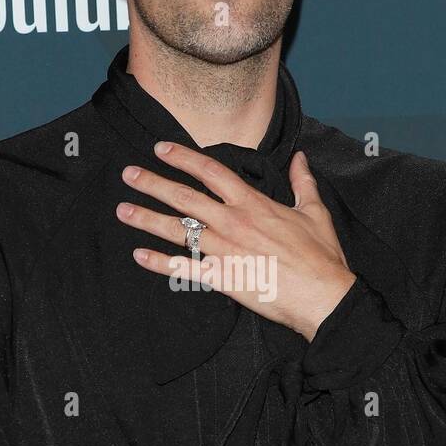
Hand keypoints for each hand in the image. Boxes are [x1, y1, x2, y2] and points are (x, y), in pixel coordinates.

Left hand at [115, 140, 356, 340]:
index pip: (211, 172)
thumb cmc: (320, 257)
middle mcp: (234, 222)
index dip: (184, 158)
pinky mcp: (222, 278)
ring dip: (147, 218)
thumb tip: (300, 159)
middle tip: (128, 174)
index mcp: (253, 204)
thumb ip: (302, 183)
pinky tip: (139, 255)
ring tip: (123, 209)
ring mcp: (225, 251)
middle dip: (153, 183)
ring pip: (178, 230)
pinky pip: (184, 268)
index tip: (162, 149)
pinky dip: (159, 262)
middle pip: (185, 197)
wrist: (322, 296)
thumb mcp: (315, 212)